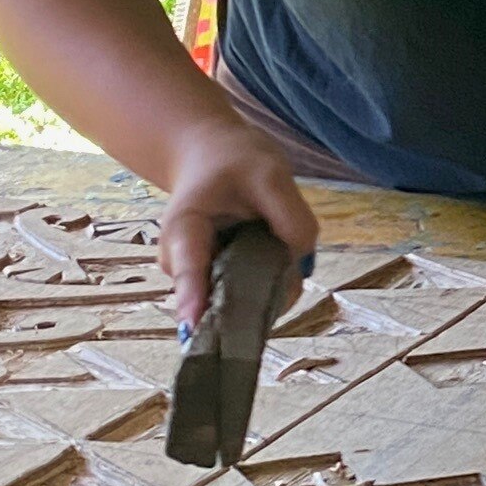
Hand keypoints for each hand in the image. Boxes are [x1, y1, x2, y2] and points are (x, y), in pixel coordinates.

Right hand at [160, 120, 318, 328]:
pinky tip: (276, 263)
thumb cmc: (234, 161)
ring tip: (279, 252)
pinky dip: (268, 290)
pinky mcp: (218, 285)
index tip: (194, 328)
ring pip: (236, 304)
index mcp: (184, 228)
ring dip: (266, 293)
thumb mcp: (271, 174)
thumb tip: (301, 267)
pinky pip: (247, 300)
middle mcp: (184, 263)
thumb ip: (291, 218)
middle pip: (214, 300)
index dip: (192, 298)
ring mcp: (200, 279)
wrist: (212, 157)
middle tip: (283, 280)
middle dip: (249, 306)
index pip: (188, 267)